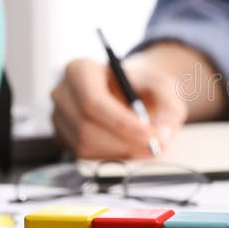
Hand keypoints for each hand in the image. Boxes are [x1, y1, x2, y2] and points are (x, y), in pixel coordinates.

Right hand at [51, 54, 186, 159]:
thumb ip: (169, 108)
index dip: (122, 123)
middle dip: (124, 141)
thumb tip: (162, 136)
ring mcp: (59, 117)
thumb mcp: (164, 87)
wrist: (132, 94)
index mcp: (81, 69)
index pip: (93, 101)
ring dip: (120, 151)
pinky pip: (84, 157)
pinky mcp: (63, 139)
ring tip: (145, 145)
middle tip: (155, 145)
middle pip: (86, 126)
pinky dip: (112, 157)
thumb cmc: (144, 87)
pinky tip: (130, 147)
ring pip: (85, 145)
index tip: (150, 135)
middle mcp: (63, 92)